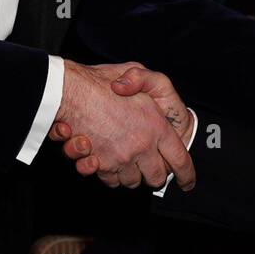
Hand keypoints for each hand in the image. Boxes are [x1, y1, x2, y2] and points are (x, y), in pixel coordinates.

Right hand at [49, 61, 194, 190]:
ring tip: (125, 158)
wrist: (67, 93)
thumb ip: (148, 83)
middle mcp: (141, 146)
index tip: (187, 182)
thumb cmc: (99, 81)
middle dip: (154, 176)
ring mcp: (121, 158)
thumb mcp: (135, 71)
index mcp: (157, 126)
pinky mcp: (100, 165)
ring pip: (132, 181)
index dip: (186, 174)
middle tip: (150, 166)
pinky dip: (109, 173)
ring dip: (130, 174)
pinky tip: (105, 157)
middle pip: (156, 177)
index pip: (180, 160)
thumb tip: (152, 103)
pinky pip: (110, 180)